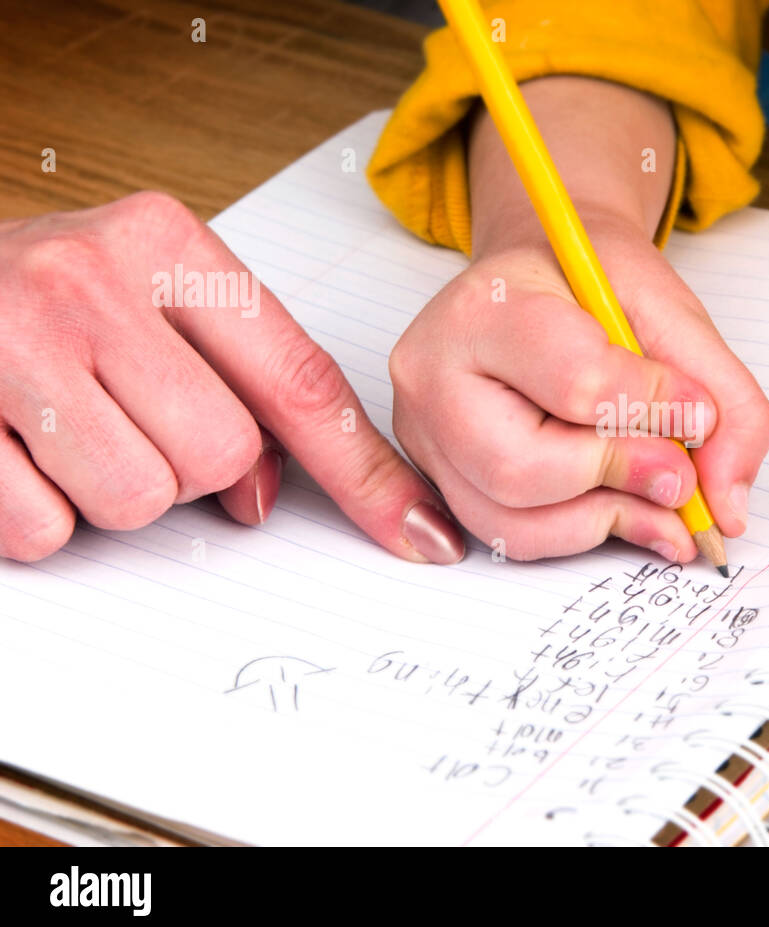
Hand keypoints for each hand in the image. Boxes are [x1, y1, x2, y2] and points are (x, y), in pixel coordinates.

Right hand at [0, 191, 461, 562]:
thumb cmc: (48, 298)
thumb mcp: (152, 301)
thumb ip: (235, 379)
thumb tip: (267, 497)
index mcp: (167, 244)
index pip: (301, 380)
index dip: (366, 472)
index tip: (419, 532)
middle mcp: (92, 278)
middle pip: (223, 453)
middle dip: (192, 471)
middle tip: (135, 424)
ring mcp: (11, 340)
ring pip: (140, 500)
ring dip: (115, 492)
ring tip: (72, 431)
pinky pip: (46, 527)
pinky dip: (41, 514)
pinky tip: (18, 452)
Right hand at [389, 77, 768, 562]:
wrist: (541, 281)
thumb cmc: (595, 288)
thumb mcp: (673, 313)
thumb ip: (724, 397)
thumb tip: (726, 508)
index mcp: (486, 307)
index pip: (572, 379)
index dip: (650, 409)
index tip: (699, 413)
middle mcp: (433, 374)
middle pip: (520, 467)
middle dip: (619, 477)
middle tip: (681, 478)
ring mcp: (426, 435)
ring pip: (512, 520)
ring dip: (608, 520)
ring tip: (667, 504)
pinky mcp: (441, 479)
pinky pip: (508, 538)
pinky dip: (582, 534)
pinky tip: (631, 512)